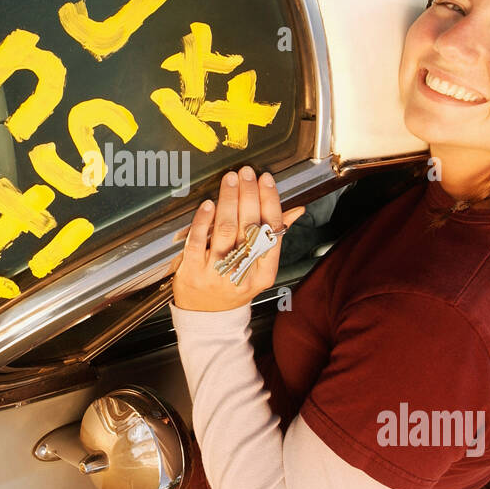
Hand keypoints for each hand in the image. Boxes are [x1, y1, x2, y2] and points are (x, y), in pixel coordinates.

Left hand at [170, 165, 304, 311]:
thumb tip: (296, 210)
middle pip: (249, 227)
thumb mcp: (259, 267)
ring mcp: (217, 273)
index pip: (271, 231)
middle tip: (246, 173)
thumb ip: (273, 237)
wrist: (207, 315)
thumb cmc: (234, 285)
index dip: (270, 202)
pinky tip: (208, 204)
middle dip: (249, 195)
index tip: (266, 180)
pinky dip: (203, 221)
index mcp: (264, 272)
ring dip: (228, 200)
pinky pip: (197, 241)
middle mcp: (243, 273)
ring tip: (230, 179)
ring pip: (225, 230)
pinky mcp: (193, 271)